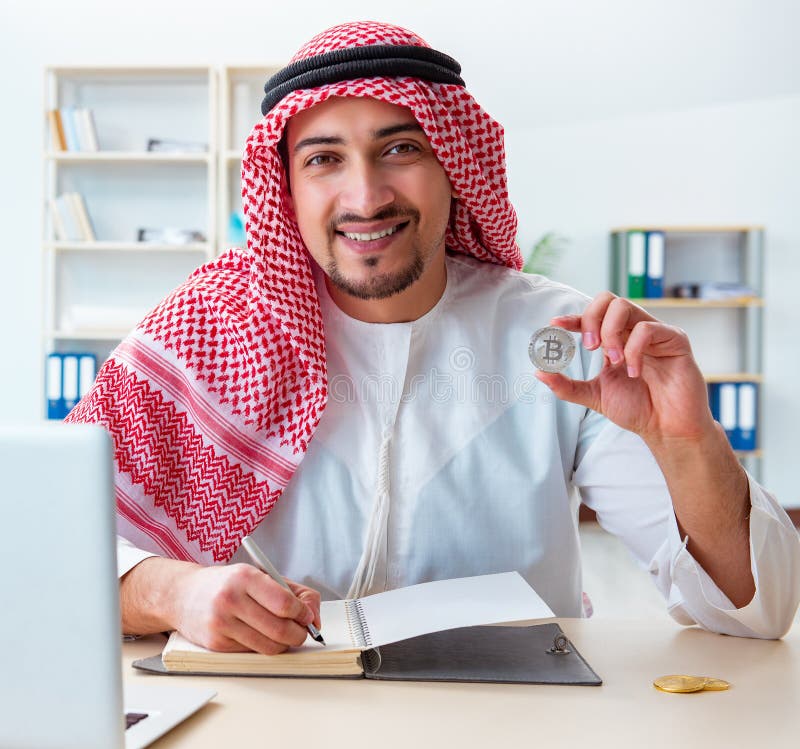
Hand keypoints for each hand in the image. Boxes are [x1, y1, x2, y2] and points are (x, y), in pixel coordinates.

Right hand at [171, 563, 321, 654]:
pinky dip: (263, 647)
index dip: (303, 614)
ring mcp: (221, 623)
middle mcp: (231, 599)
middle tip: (302, 632)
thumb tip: (314, 618)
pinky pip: (252, 652)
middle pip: (279, 629)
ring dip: (284, 644)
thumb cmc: (229, 584)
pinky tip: (260, 635)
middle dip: (299, 634)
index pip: (284, 603)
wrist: (184, 594)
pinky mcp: (216, 644)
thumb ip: (292, 592)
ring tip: (284, 634)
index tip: (307, 616)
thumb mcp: (259, 575)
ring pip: (268, 646)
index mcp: (245, 577)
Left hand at [536, 292, 715, 445]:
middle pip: (608, 300)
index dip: (573, 318)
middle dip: (591, 319)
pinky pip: (647, 329)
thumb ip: (566, 386)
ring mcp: (655, 333)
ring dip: (610, 331)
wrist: (667, 429)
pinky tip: (634, 372)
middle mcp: (634, 331)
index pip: (592, 317)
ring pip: (625, 306)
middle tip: (589, 347)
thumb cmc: (637, 410)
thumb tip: (539, 372)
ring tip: (612, 360)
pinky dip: (633, 349)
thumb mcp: (594, 396)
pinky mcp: (675, 339)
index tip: (554, 325)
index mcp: (616, 341)